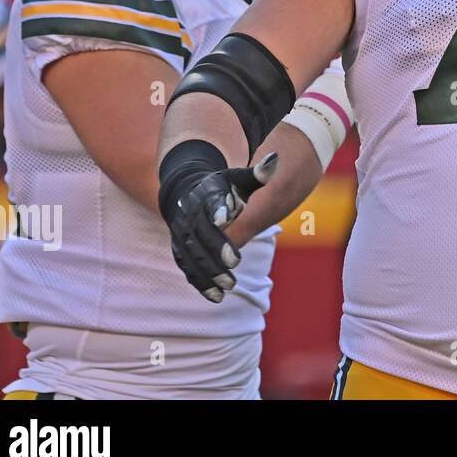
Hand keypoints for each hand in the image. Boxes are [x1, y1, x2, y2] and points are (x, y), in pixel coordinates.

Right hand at [163, 153, 277, 302]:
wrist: (187, 193)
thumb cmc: (221, 187)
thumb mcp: (238, 179)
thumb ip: (258, 174)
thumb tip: (275, 159)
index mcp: (204, 195)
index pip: (210, 202)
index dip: (217, 209)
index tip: (227, 217)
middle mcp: (189, 216)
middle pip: (201, 234)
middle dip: (216, 248)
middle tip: (235, 262)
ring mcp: (182, 235)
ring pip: (193, 256)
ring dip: (209, 271)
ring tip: (229, 286)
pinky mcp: (181, 251)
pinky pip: (188, 269)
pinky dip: (200, 283)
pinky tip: (216, 297)